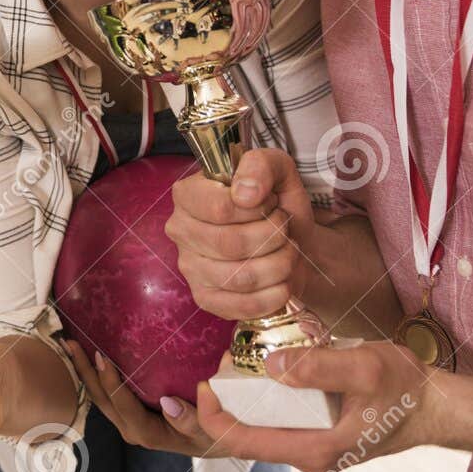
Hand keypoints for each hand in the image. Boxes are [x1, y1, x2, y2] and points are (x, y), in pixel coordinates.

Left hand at [65, 340, 227, 456]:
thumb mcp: (212, 429)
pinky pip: (106, 393)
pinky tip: (87, 355)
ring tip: (70, 344)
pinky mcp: (128, 413)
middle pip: (101, 400)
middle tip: (70, 343)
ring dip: (84, 370)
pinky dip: (95, 374)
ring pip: (99, 396)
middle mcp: (131, 429)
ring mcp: (127, 421)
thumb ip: (190, 420)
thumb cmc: (215, 432)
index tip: (102, 357)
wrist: (215, 440)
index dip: (110, 383)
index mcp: (148, 433)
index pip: (123, 406)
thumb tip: (167, 403)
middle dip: (84, 371)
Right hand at [167, 148, 317, 319]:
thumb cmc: (278, 206)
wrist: (292, 243)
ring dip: (279, 265)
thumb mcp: (278, 172)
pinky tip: (282, 280)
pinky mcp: (206, 299)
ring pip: (240, 276)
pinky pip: (242, 305)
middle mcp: (180, 230)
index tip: (271, 204)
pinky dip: (275, 294)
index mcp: (189, 194)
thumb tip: (245, 192)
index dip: (257, 209)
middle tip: (284, 230)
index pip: (218, 207)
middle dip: (273, 237)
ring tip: (287, 253)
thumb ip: (261, 166)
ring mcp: (190, 268)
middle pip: (230, 243)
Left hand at [195, 341, 436, 471]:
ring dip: (242, 400)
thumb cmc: (406, 388)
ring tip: (236, 361)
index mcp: (315, 450)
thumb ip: (318, 366)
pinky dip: (263, 399)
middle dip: (224, 404)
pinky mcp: (319, 435)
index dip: (213, 416)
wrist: (437, 408)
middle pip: (246, 438)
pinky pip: (278, 422)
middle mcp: (309, 457)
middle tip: (220, 363)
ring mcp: (314, 449)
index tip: (203, 383)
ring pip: (261, 429)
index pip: (243, 442)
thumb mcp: (365, 367)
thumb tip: (271, 364)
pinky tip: (262, 370)